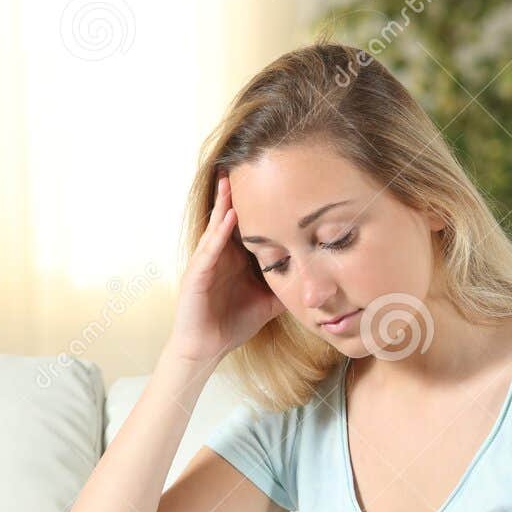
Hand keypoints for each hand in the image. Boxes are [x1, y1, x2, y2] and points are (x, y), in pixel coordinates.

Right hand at [166, 171, 284, 364]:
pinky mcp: (196, 274)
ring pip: (216, 225)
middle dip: (237, 192)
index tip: (272, 180)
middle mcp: (219, 254)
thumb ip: (285, 286)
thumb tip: (314, 279)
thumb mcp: (268, 302)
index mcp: (234, 258)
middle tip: (247, 162)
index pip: (247, 224)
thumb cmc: (232, 324)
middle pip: (229, 216)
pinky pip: (209, 249)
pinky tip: (228, 216)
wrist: (207, 349)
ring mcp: (206, 261)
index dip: (258, 204)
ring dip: (224, 202)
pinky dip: (218, 232)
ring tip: (232, 177)